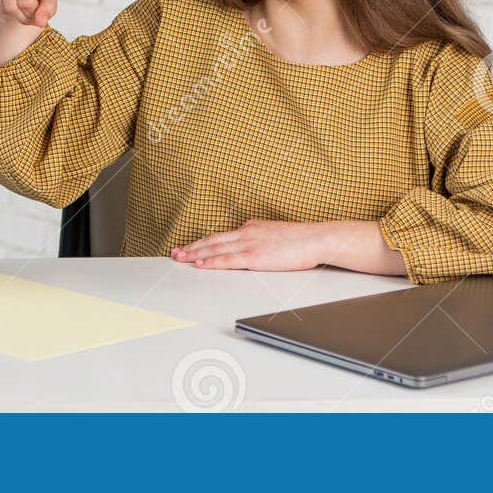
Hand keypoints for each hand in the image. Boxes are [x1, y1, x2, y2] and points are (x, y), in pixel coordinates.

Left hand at [171, 219, 331, 271]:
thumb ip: (261, 239)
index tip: (189, 246)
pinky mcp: (255, 256)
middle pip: (213, 240)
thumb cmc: (302, 241)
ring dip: (195, 254)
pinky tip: (200, 265)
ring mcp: (249, 243)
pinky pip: (227, 260)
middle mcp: (246, 232)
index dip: (203, 242)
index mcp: (251, 227)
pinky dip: (211, 262)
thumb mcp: (276, 234)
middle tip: (175, 252)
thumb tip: (253, 247)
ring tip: (180, 258)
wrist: (317, 238)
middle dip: (192, 247)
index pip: (221, 235)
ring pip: (215, 248)